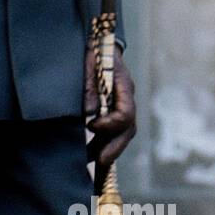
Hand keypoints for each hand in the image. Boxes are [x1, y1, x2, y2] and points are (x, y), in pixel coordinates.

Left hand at [84, 41, 136, 181]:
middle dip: (114, 149)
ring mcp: (121, 107)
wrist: (102, 44)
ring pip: (121, 135)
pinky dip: (102, 148)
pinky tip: (87, 159)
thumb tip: (88, 112)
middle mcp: (126, 100)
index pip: (126, 113)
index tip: (90, 125)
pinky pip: (112, 135)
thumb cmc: (96, 52)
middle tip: (99, 164)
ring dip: (107, 152)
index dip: (110, 123)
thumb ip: (90, 86)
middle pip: (127, 130)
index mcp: (125, 87)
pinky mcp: (111, 113)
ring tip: (93, 170)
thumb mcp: (91, 63)